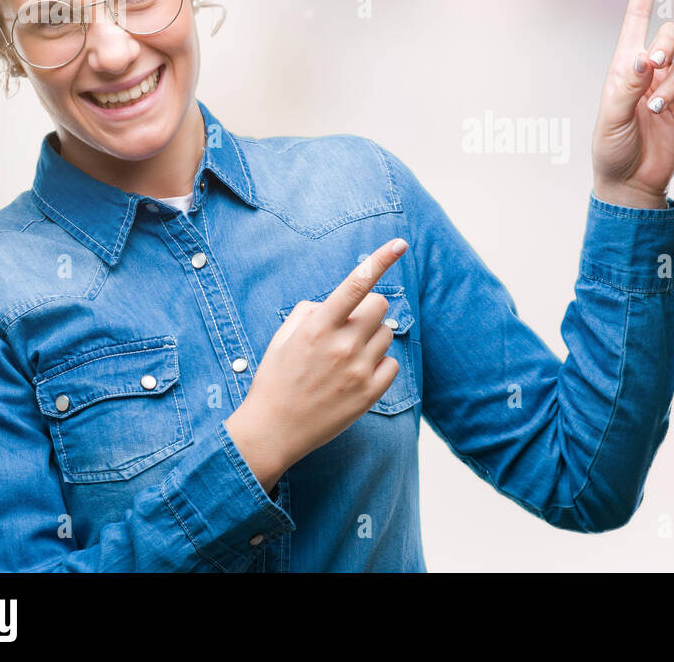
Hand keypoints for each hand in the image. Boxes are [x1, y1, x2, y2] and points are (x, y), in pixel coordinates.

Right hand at [225, 237, 407, 491]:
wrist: (273, 431)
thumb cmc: (275, 379)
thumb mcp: (282, 337)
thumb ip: (310, 311)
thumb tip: (332, 302)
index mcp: (318, 327)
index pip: (355, 284)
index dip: (381, 260)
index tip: (400, 243)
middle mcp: (342, 345)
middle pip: (380, 306)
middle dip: (368, 310)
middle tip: (350, 326)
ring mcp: (358, 370)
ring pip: (387, 333)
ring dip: (372, 338)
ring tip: (347, 357)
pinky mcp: (370, 393)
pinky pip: (392, 363)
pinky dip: (379, 364)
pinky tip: (357, 374)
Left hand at [590, 0, 673, 208]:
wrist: (630, 182)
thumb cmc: (612, 147)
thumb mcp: (611, 116)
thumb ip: (626, 85)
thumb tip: (644, 57)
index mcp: (626, 64)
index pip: (637, 18)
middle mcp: (653, 70)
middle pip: (673, 33)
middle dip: (668, 43)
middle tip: (655, 65)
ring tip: (659, 109)